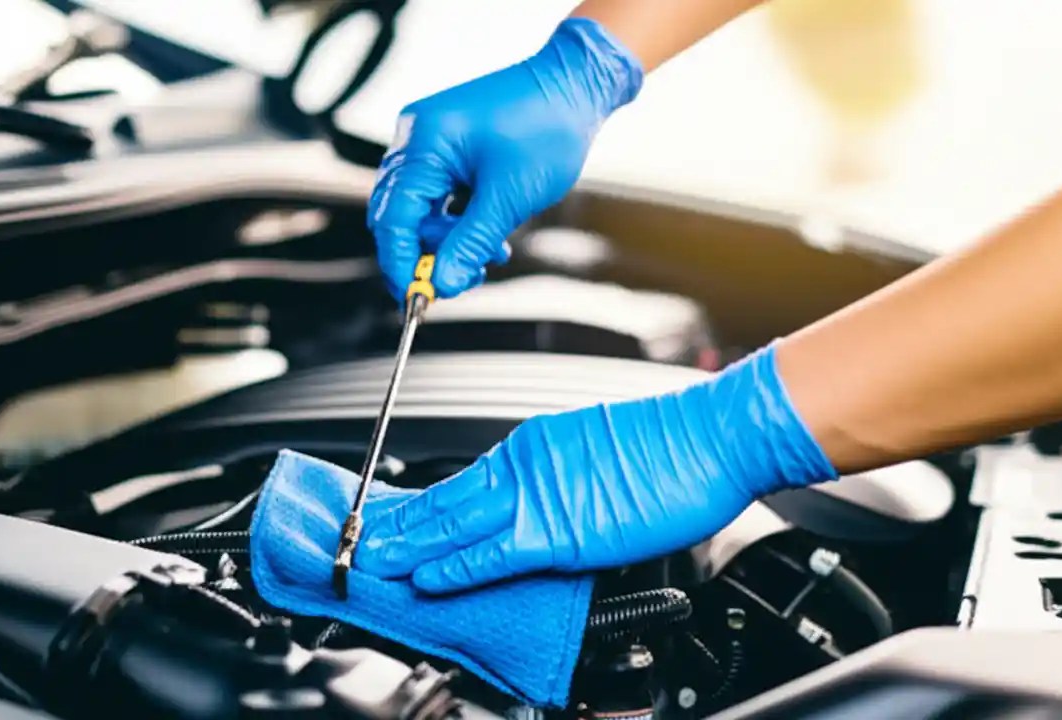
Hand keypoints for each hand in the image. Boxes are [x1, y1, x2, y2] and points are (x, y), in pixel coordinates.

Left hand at [357, 346, 836, 593]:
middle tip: (351, 538)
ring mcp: (537, 498)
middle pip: (442, 499)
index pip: (460, 482)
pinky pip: (491, 552)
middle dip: (394, 523)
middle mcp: (523, 467)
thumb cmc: (670, 448)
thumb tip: (538, 509)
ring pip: (453, 523)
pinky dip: (453, 565)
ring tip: (366, 558)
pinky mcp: (559, 530)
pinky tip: (424, 576)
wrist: (710, 438)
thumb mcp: (595, 455)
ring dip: (406, 544)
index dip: (419, 505)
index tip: (389, 519)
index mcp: (531, 448)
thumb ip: (557, 482)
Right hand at [368, 17, 642, 300]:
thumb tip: (441, 284)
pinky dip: (456, 222)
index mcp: (424, 142)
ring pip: (419, 209)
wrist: (576, 85)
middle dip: (425, 255)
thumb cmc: (548, 129)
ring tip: (487, 258)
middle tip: (454, 285)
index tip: (415, 299)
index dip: (400, 263)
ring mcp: (429, 140)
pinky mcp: (446, 147)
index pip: (393, 216)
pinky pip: (436, 195)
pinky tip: (488, 239)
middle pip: (398, 214)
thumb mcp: (509, 198)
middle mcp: (416, 138)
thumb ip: (469, 244)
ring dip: (447, 241)